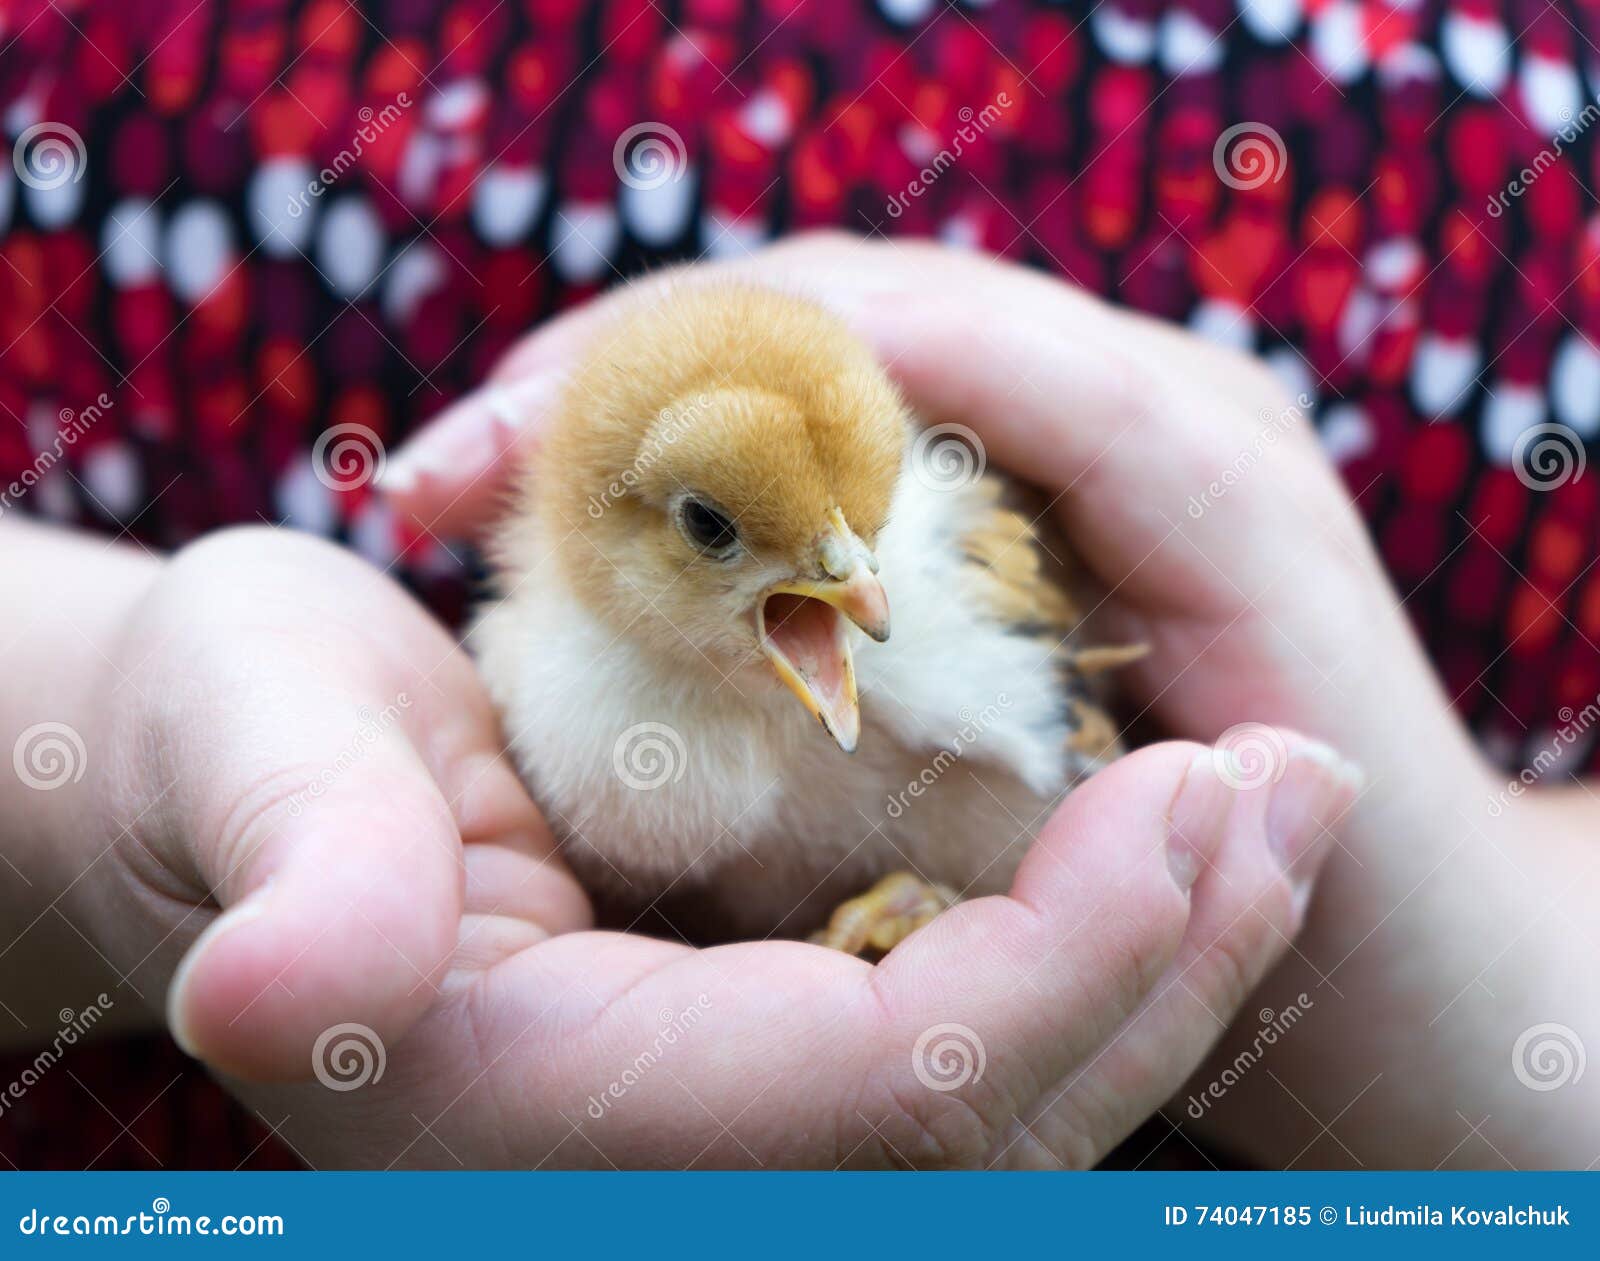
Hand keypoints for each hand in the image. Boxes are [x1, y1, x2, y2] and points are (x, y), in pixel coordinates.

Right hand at [6, 521, 1348, 1166]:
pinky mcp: (758, 1051)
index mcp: (540, 1120)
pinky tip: (1176, 832)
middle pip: (991, 1135)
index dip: (1062, 960)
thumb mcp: (256, 752)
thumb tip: (286, 989)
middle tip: (1300, 784)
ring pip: (1012, 1108)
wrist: (248, 773)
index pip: (882, 1100)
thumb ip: (303, 872)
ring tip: (1284, 803)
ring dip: (1170, 959)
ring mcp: (716, 1126)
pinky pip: (975, 1045)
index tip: (1192, 785)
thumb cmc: (247, 731)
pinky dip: (1098, 947)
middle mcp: (656, 1162)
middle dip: (1170, 967)